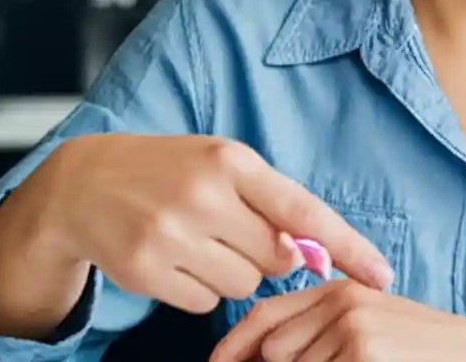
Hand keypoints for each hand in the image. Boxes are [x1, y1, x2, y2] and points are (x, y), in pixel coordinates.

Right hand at [23, 134, 394, 313]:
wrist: (82, 183)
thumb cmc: (168, 171)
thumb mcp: (221, 164)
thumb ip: (269, 202)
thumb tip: (313, 255)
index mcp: (232, 161)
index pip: (304, 211)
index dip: (348, 246)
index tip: (382, 275)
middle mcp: (203, 195)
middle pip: (275, 259)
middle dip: (265, 255)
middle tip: (231, 231)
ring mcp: (171, 233)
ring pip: (241, 286)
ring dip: (230, 273)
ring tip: (198, 241)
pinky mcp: (145, 268)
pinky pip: (203, 304)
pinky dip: (197, 289)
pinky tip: (173, 258)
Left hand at [209, 280, 465, 361]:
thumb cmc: (427, 349)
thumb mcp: (372, 325)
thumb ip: (322, 329)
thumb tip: (267, 353)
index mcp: (339, 291)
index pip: (265, 316)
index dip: (231, 347)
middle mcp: (340, 302)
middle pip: (273, 350)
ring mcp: (351, 329)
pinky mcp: (362, 353)